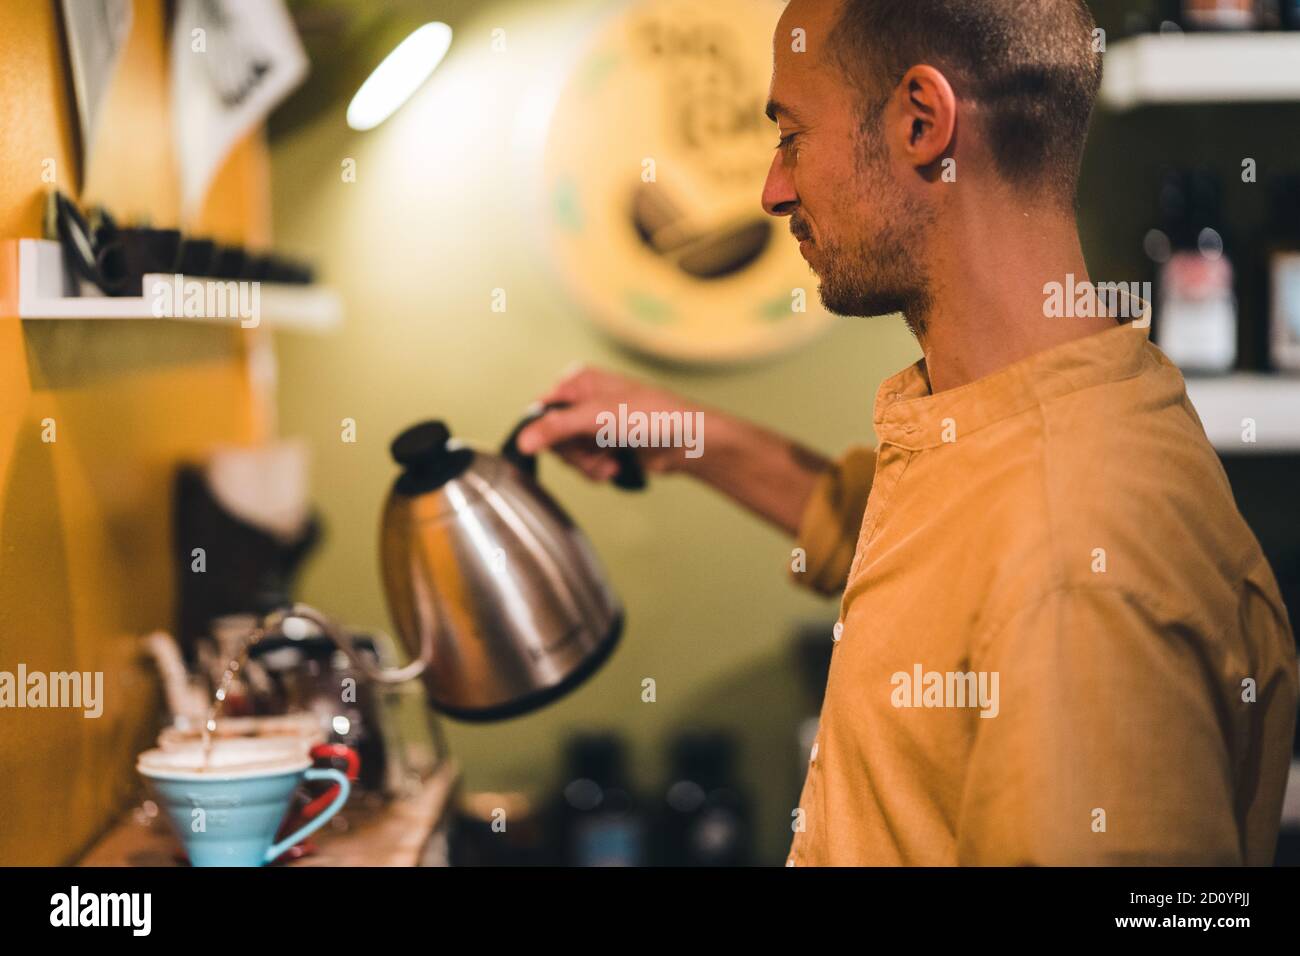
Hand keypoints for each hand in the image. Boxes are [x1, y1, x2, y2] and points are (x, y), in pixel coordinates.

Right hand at [515, 366, 700, 481]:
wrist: (689, 442)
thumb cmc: (653, 417)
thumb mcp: (599, 418)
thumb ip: (557, 428)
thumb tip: (523, 441)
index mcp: (580, 382)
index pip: (541, 410)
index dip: (546, 433)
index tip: (562, 445)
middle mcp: (585, 402)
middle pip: (552, 437)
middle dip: (573, 454)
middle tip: (593, 453)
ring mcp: (596, 427)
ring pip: (569, 456)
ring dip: (587, 466)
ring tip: (609, 463)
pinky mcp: (607, 447)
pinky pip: (585, 465)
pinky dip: (597, 471)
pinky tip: (616, 467)